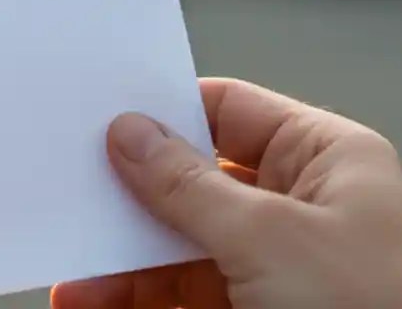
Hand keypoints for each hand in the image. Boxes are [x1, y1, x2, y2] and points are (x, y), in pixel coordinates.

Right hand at [52, 78, 401, 308]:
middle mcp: (301, 208)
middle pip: (194, 185)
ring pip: (180, 250)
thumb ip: (189, 185)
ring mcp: (278, 268)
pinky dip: (136, 301)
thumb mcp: (270, 235)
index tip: (104, 121)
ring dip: (123, 265)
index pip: (229, 112)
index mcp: (326, 160)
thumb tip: (133, 135)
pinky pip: (182, 297)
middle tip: (76, 202)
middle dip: (131, 201)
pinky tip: (96, 303)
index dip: (166, 113)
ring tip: (75, 281)